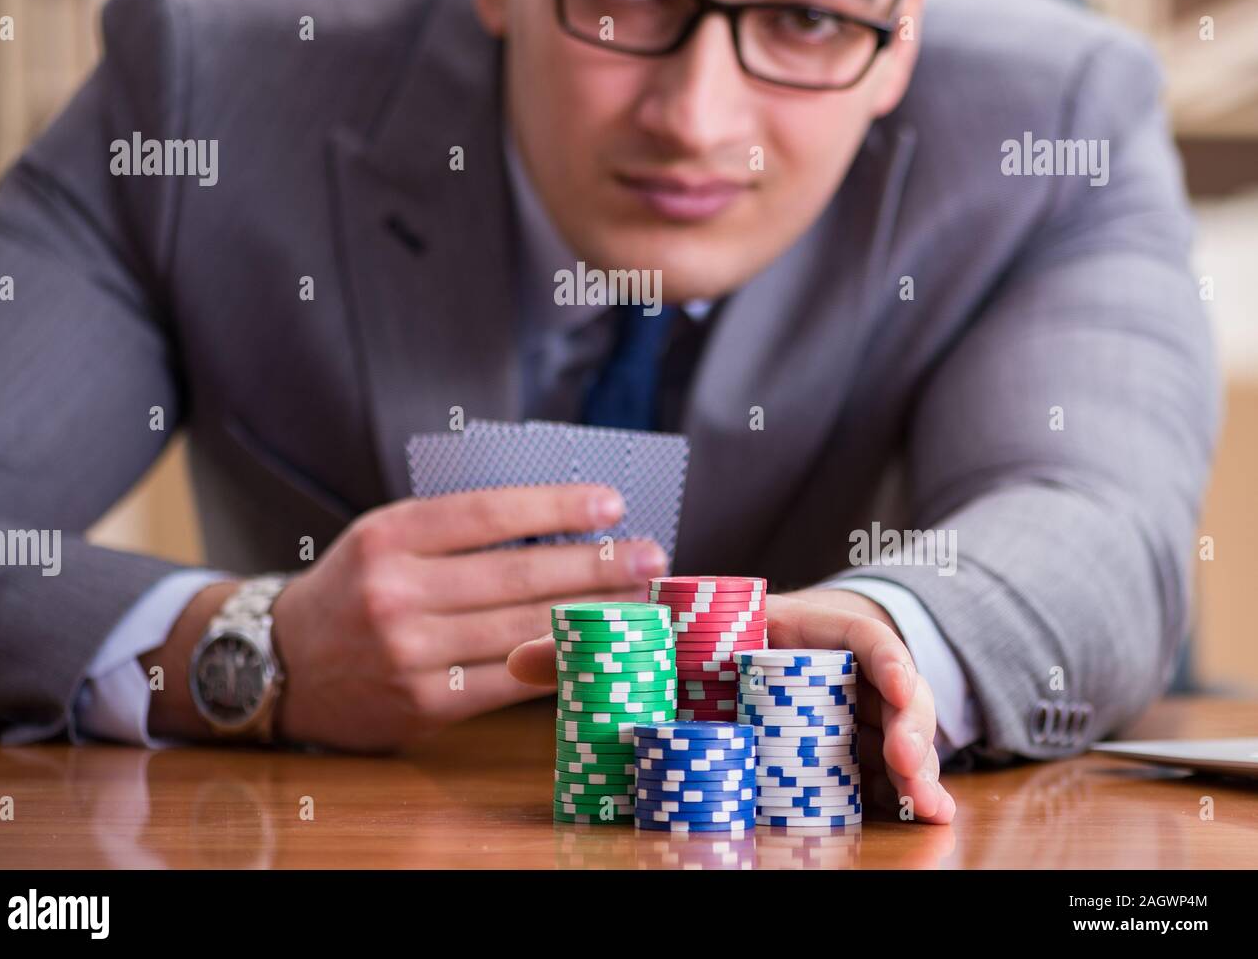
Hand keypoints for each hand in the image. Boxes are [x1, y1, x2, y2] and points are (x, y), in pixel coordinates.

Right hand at [268, 484, 667, 752]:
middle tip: (651, 554)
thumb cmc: (353, 587)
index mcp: (388, 535)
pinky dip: (561, 663)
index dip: (557, 508)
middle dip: (596, 564)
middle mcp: (396, 592)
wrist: (282, 664)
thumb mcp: (387, 535)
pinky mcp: (425, 705)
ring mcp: (410, 654)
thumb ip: (458, 527)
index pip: (488, 513)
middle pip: (518, 574)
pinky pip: (511, 681)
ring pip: (523, 630)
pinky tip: (598, 646)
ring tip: (640, 600)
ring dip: (594, 614)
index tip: (612, 505)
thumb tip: (560, 523)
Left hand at [507, 587, 954, 823]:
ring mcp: (850, 702)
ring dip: (916, 762)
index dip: (876, 651)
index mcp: (794, 627)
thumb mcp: (666, 638)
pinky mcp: (854, 737)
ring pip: (896, 727)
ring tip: (925, 803)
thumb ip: (595, 645)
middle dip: (904, 723)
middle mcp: (833, 662)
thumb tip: (512, 658)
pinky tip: (932, 816)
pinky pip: (889, 757)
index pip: (850, 628)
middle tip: (903, 760)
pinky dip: (915, 785)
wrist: (756, 645)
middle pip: (886, 685)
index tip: (891, 681)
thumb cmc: (712, 639)